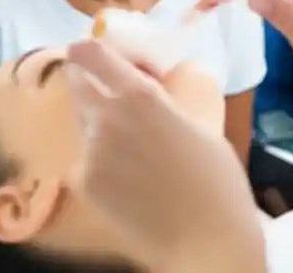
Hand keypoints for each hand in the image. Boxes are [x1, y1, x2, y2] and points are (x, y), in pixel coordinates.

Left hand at [64, 39, 264, 272]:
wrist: (206, 243)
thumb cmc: (216, 180)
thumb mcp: (205, 120)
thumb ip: (176, 89)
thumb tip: (163, 70)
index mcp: (137, 96)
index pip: (89, 52)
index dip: (91, 49)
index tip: (101, 54)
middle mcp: (104, 118)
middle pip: (76, 81)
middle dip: (92, 80)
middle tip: (115, 93)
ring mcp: (88, 151)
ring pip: (82, 120)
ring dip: (98, 120)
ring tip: (132, 144)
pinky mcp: (81, 181)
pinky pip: (84, 156)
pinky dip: (100, 157)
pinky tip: (129, 176)